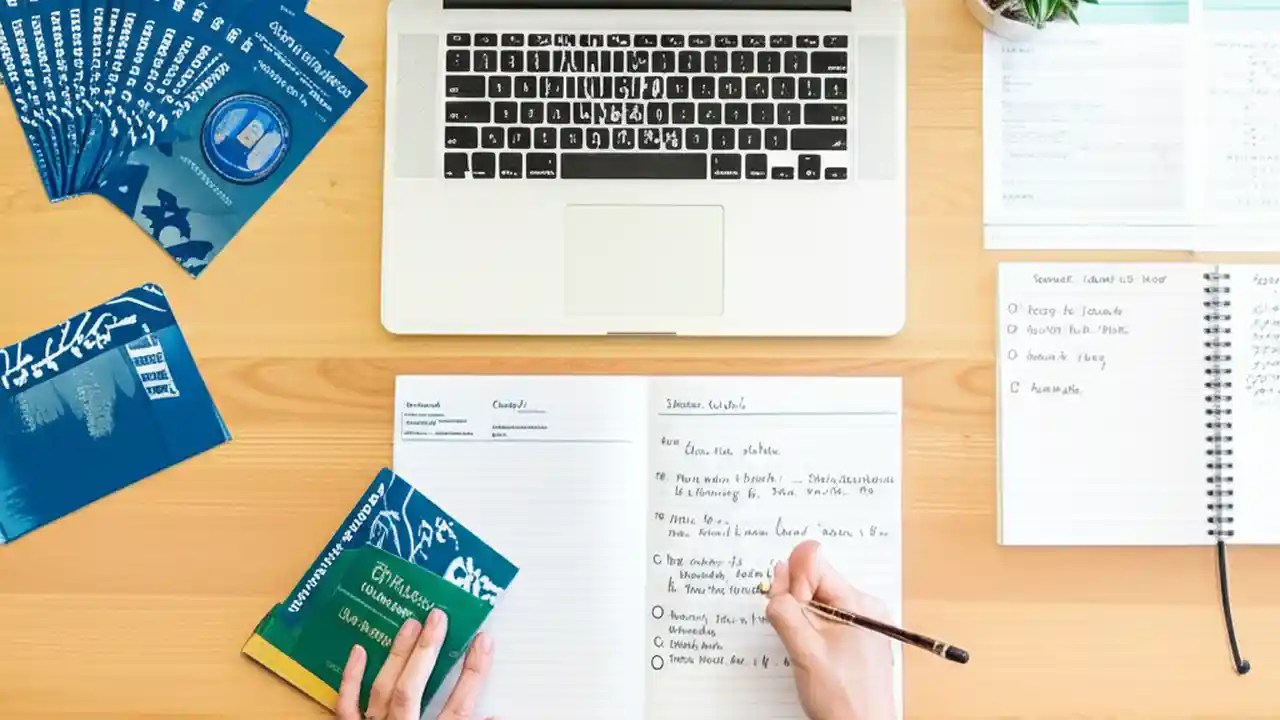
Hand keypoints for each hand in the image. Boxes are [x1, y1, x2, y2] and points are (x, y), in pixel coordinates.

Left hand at [336, 608, 498, 719]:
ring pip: (383, 691)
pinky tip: (359, 650)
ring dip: (397, 655)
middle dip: (426, 651)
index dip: (473, 674)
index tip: (485, 640)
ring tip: (409, 624)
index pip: (458, 708)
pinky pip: (346, 706)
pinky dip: (351, 679)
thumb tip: (499, 714)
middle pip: (412, 690)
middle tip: (438, 616)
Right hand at [765, 540, 895, 719]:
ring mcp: (862, 625)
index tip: (787, 608)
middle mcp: (864, 608)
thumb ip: (787, 608)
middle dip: (794, 598)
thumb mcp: (805, 649)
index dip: (793, 581)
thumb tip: (779, 572)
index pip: (816, 565)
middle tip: (788, 628)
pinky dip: (810, 628)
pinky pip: (827, 620)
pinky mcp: (856, 640)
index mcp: (859, 604)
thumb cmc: (841, 698)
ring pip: (819, 602)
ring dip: (800, 615)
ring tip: (799, 644)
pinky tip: (808, 650)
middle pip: (817, 581)